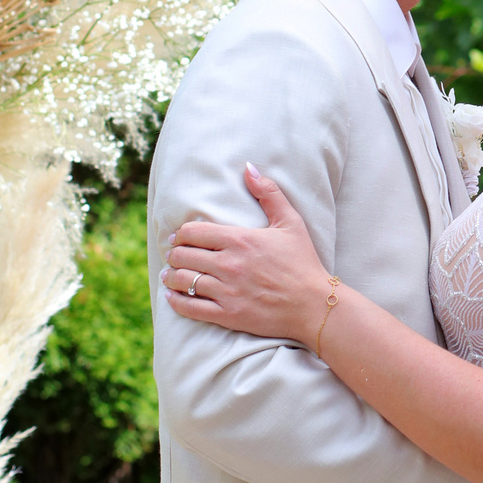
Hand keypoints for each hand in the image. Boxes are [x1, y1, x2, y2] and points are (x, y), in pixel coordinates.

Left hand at [161, 164, 329, 343]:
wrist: (313, 305)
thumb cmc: (303, 262)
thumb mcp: (291, 222)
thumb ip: (269, 193)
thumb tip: (249, 168)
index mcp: (240, 239)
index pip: (192, 232)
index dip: (180, 234)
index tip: (179, 237)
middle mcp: (229, 264)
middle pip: (183, 256)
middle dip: (174, 254)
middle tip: (174, 256)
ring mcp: (227, 291)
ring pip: (182, 281)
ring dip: (171, 277)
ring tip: (169, 275)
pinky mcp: (227, 314)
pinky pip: (190, 307)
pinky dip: (175, 301)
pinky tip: (171, 295)